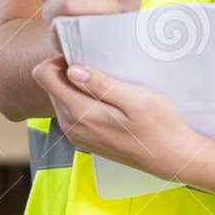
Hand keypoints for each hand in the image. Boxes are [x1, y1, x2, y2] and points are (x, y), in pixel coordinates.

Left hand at [33, 58, 197, 179]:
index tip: (85, 57)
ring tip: (109, 84)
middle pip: (51, 85)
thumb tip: (72, 69)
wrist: (171, 157)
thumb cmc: (160, 125)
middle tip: (102, 68)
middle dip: (69, 71)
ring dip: (77, 85)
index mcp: (80, 112)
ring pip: (60, 98)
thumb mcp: (136, 98)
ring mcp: (76, 134)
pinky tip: (109, 101)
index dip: (60, 59)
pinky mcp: (85, 139)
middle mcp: (71, 126)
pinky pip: (71, 111)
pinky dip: (83, 100)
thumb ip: (102, 85)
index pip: (44, 76)